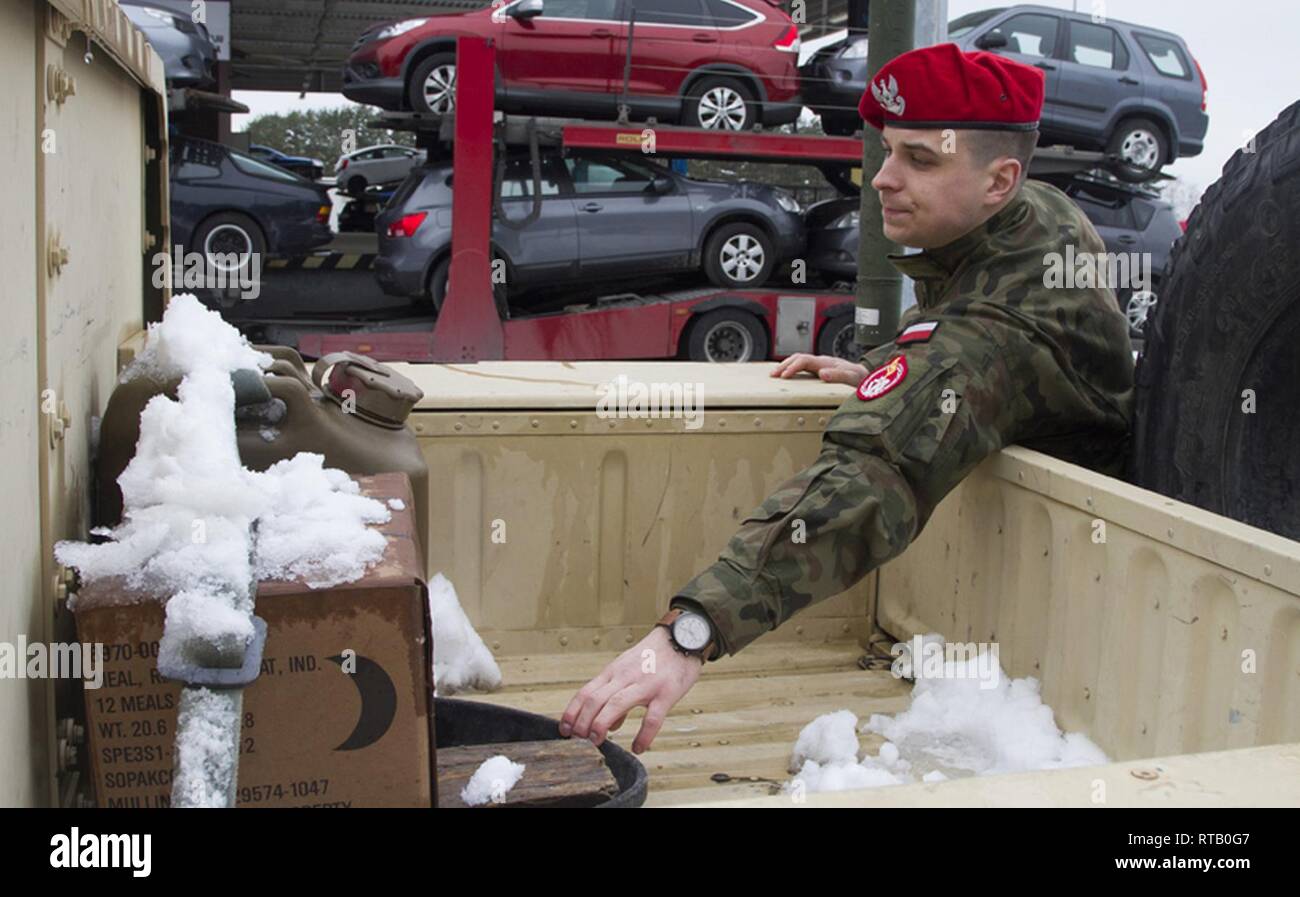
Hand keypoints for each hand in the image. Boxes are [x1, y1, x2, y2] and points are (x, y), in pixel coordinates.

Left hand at [559, 625, 701, 753]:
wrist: (683, 638)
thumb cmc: (655, 656)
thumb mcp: (629, 670)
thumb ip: (616, 695)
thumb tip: (610, 725)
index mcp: (614, 671)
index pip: (585, 692)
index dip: (571, 712)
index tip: (564, 730)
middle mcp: (625, 677)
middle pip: (595, 699)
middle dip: (582, 722)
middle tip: (578, 741)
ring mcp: (645, 684)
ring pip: (616, 704)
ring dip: (601, 725)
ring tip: (596, 743)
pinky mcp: (666, 692)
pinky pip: (652, 718)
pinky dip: (643, 736)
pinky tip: (639, 747)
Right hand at [771, 353, 867, 385]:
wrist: (864, 376)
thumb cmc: (859, 378)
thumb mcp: (851, 377)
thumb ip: (838, 375)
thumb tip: (822, 373)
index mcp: (826, 362)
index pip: (804, 360)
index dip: (793, 367)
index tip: (785, 376)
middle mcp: (821, 361)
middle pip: (797, 358)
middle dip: (783, 365)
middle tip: (773, 375)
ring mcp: (819, 364)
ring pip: (798, 360)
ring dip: (785, 366)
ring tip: (775, 374)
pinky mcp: (818, 369)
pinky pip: (801, 366)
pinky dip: (791, 369)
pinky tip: (786, 374)